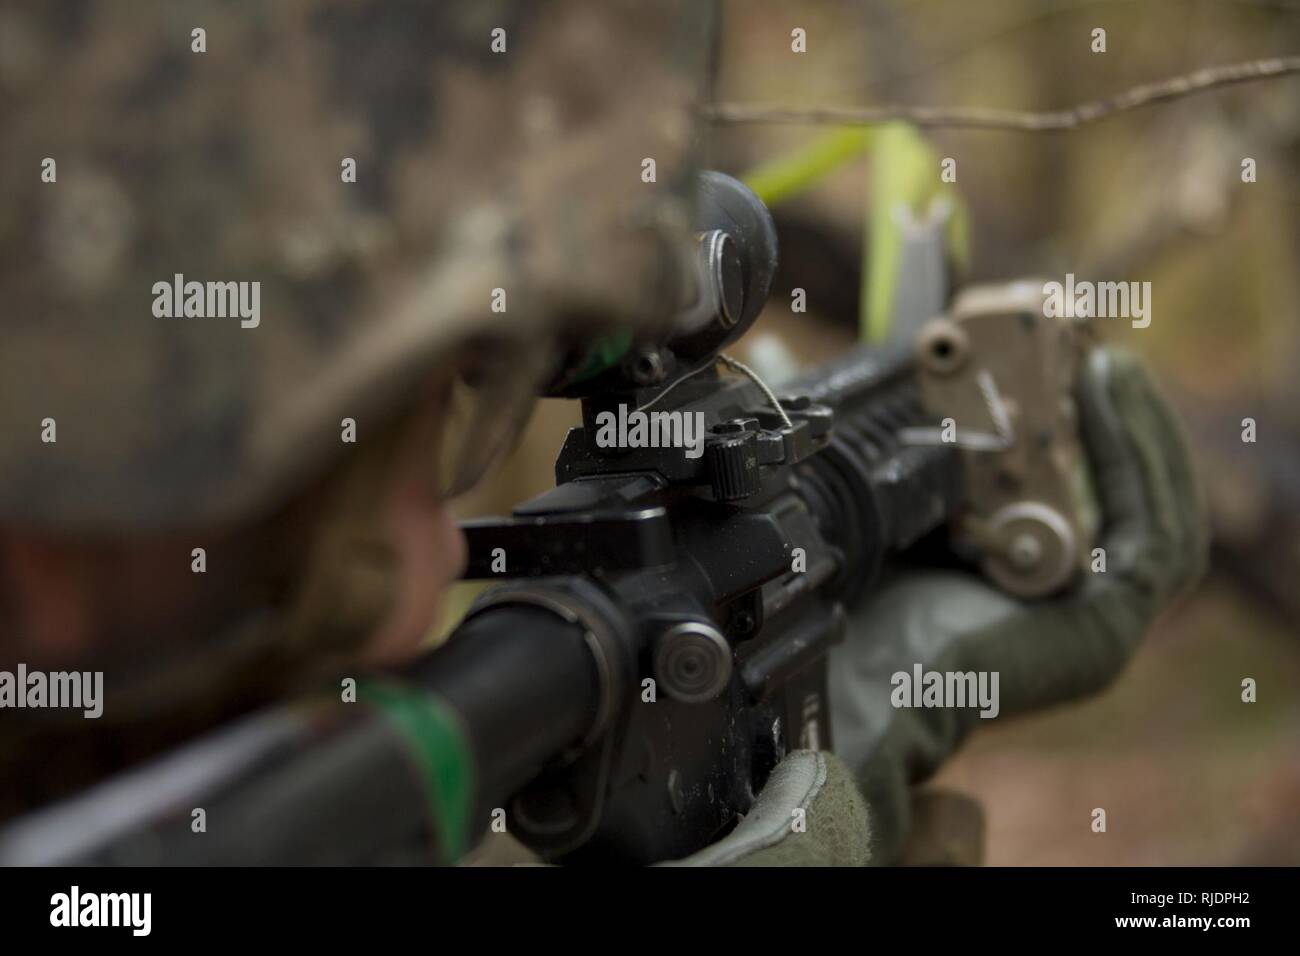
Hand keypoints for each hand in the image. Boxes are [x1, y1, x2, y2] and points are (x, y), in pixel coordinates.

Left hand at [827, 346, 1208, 863]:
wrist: (847, 674)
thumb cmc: (860, 608)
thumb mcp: (908, 522)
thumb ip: (935, 474)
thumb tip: (911, 385)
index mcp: (1037, 598)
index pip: (1103, 514)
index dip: (1105, 446)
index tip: (1082, 374)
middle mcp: (1076, 615)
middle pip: (1140, 514)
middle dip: (1133, 433)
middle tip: (1107, 363)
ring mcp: (1097, 627)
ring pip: (1158, 523)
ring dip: (1142, 440)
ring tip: (1111, 370)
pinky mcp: (1105, 629)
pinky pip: (1148, 540)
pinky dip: (1135, 469)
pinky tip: (1104, 409)